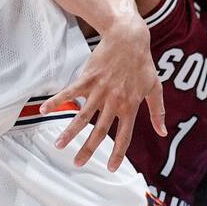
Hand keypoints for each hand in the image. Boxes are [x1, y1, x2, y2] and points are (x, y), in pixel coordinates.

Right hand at [43, 16, 165, 170]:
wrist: (128, 37)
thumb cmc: (142, 63)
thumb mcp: (155, 87)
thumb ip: (158, 112)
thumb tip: (163, 132)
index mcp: (130, 106)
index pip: (125, 136)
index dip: (118, 154)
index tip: (111, 168)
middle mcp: (114, 102)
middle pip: (99, 131)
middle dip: (87, 149)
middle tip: (77, 163)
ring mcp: (99, 90)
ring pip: (83, 115)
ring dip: (70, 131)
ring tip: (58, 144)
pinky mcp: (88, 78)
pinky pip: (70, 91)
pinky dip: (57, 100)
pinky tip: (44, 109)